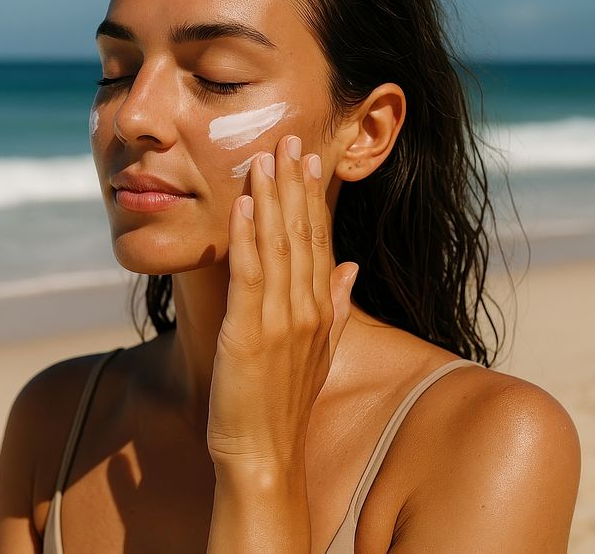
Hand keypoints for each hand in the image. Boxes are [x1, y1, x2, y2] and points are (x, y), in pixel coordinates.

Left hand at [207, 134, 358, 469]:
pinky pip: (249, 275)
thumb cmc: (282, 404)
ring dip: (272, 198)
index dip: (314, 197)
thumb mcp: (318, 351)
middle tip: (290, 138)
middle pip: (303, 234)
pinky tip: (244, 205)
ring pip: (278, 246)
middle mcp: (306, 309)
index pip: (320, 240)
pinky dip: (247, 237)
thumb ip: (336, 306)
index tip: (311, 158)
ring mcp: (280, 321)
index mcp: (320, 310)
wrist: (263, 456)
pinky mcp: (248, 334)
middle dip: (295, 183)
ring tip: (266, 156)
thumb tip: (351, 266)